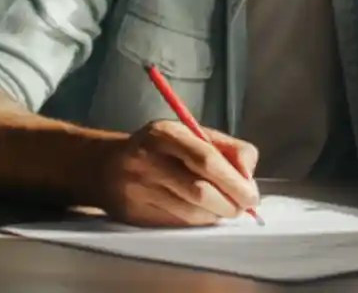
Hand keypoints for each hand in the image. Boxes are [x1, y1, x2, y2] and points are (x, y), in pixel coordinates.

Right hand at [95, 120, 259, 226]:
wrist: (105, 166)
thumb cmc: (161, 149)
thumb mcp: (192, 135)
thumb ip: (228, 148)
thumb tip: (249, 174)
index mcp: (165, 133)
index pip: (207, 159)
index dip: (234, 180)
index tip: (253, 193)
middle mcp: (147, 160)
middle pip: (200, 191)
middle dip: (230, 203)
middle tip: (244, 207)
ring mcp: (137, 190)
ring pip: (190, 212)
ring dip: (216, 214)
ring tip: (224, 208)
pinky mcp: (133, 214)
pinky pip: (177, 224)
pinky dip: (198, 221)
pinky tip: (203, 214)